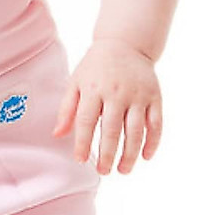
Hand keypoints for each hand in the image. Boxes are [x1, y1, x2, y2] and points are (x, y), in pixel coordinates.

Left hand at [52, 38, 162, 172]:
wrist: (125, 43)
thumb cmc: (95, 66)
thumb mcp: (76, 81)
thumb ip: (67, 108)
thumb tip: (58, 134)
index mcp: (93, 89)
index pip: (86, 121)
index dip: (83, 142)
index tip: (81, 160)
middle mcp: (116, 93)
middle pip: (112, 129)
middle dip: (108, 154)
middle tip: (104, 171)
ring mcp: (137, 95)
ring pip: (135, 131)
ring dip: (130, 154)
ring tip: (123, 170)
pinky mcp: (154, 97)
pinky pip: (156, 124)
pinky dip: (153, 142)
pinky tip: (146, 157)